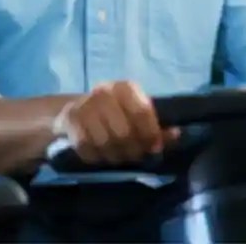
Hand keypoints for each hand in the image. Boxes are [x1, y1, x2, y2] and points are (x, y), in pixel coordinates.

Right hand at [53, 81, 180, 164]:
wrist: (76, 112)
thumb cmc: (115, 117)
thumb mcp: (137, 118)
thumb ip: (157, 128)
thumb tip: (176, 134)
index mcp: (125, 88)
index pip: (141, 112)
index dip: (150, 134)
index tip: (153, 148)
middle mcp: (104, 92)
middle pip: (124, 132)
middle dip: (132, 150)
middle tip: (134, 156)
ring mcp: (84, 105)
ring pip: (105, 142)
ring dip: (114, 156)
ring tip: (118, 157)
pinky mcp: (69, 119)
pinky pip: (86, 147)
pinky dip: (95, 157)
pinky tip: (100, 155)